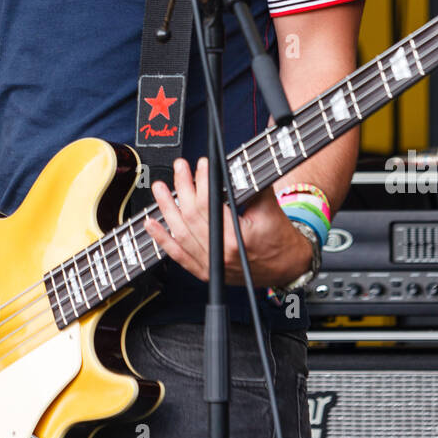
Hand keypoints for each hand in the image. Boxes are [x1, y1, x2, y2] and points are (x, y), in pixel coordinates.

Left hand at [145, 157, 314, 287]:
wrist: (286, 266)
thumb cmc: (279, 237)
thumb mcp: (268, 205)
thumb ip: (246, 185)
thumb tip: (226, 165)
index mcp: (236, 239)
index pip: (209, 204)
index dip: (201, 182)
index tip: (200, 166)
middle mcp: (220, 256)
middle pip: (192, 217)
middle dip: (183, 188)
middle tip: (180, 169)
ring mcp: (210, 266)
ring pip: (180, 235)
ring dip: (167, 209)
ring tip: (160, 189)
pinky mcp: (205, 272)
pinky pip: (178, 256)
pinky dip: (162, 239)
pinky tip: (150, 224)